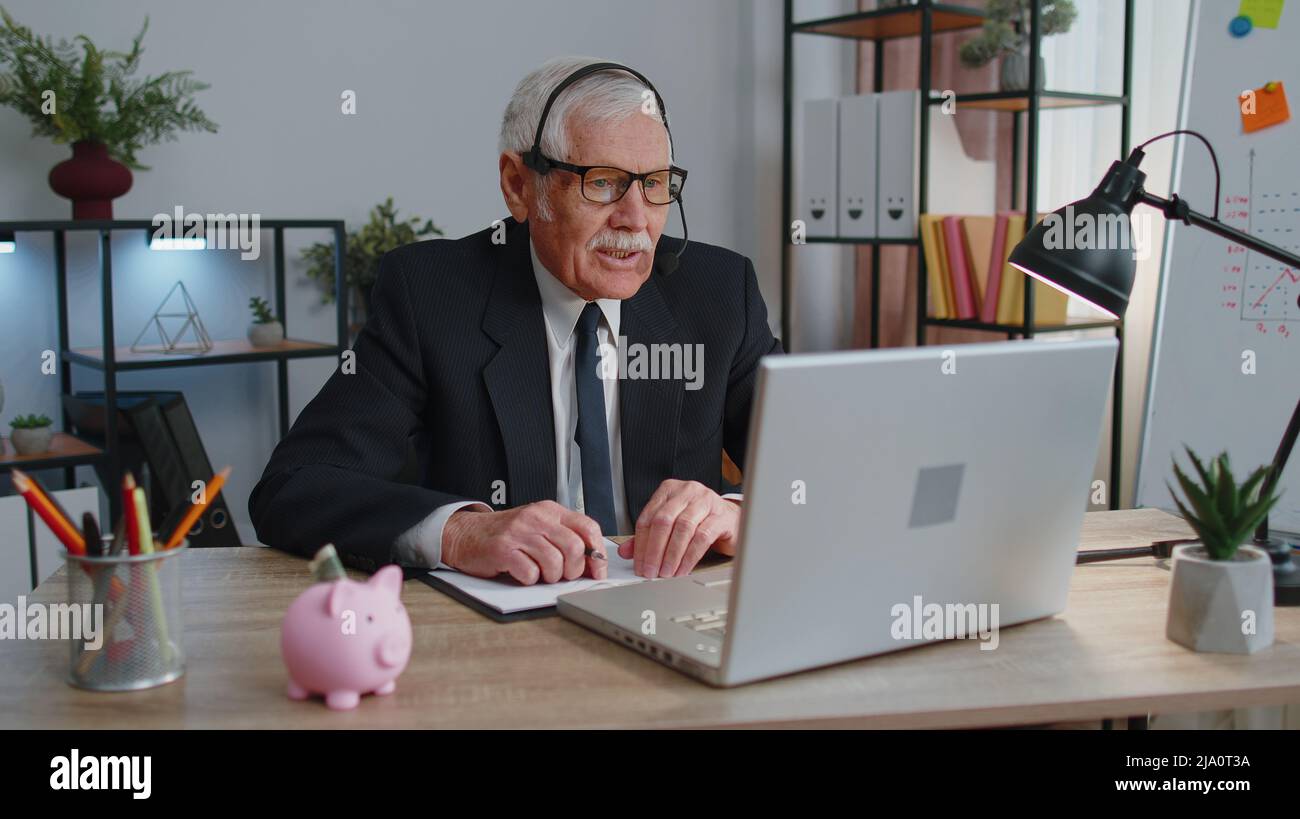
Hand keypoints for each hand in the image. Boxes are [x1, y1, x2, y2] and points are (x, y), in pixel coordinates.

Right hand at [441, 501, 606, 584]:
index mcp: (550, 511)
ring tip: (540, 573)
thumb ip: (564, 539)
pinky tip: (522, 572)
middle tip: (563, 575)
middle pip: (575, 548)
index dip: (597, 552)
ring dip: (551, 576)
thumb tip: (593, 564)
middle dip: (574, 570)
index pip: (588, 527)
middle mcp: (536, 518)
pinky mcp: (503, 550)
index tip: (598, 569)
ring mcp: (519, 533)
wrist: (466, 534)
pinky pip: (530, 573)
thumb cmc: (507, 535)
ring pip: (555, 563)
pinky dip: (529, 580)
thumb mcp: (539, 528)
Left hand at [619, 480, 739, 577]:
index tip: (639, 564)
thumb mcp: (671, 526)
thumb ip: (648, 536)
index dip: (641, 544)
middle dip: (654, 550)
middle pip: (663, 521)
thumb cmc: (699, 520)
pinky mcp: (721, 515)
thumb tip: (626, 551)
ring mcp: (705, 500)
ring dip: (672, 555)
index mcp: (669, 490)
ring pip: (682, 528)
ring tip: (667, 572)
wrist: (730, 519)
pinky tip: (683, 568)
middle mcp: (687, 491)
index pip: (648, 517)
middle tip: (651, 571)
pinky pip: (702, 537)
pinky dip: (690, 556)